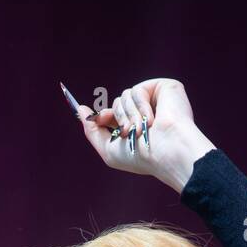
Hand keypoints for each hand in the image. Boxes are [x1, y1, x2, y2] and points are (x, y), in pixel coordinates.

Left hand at [72, 78, 216, 192]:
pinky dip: (140, 106)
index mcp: (139, 126)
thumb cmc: (140, 157)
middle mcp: (149, 112)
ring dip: (129, 115)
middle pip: (118, 102)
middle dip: (118, 118)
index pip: (115, 113)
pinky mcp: (166, 88)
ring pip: (125, 95)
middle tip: (127, 132)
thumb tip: (79, 110)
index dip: (105, 116)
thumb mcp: (108, 150)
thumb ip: (91, 131)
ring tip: (141, 129)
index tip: (99, 118)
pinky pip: (138, 90)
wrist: (165, 151)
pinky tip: (152, 119)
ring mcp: (158, 99)